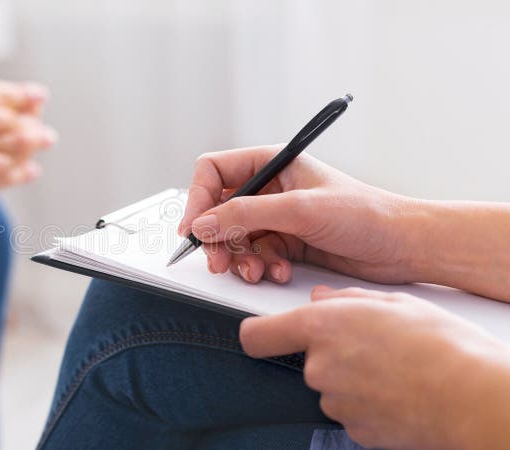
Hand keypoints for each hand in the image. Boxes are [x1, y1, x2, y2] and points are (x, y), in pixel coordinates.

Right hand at [179, 145, 418, 283]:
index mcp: (271, 163)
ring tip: (258, 272)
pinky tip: (281, 272)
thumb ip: (246, 214)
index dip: (197, 199)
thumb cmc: (364, 214)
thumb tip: (202, 224)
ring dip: (240, 259)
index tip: (194, 228)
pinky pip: (254, 256)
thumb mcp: (300, 210)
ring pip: (233, 238)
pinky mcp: (285, 243)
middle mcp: (268, 188)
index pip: (213, 172)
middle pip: (217, 210)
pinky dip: (261, 267)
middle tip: (219, 263)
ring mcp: (275, 217)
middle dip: (217, 238)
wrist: (402, 246)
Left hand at [240, 286, 509, 449]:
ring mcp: (335, 402)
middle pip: (307, 361)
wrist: (473, 396)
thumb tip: (323, 299)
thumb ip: (347, 299)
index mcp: (322, 328)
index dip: (257, 334)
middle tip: (375, 347)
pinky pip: (351, 412)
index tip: (262, 334)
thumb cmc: (441, 345)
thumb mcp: (394, 302)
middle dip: (333, 355)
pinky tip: (399, 393)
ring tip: (395, 370)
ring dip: (353, 380)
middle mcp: (319, 367)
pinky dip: (368, 404)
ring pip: (332, 387)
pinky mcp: (353, 430)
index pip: (257, 335)